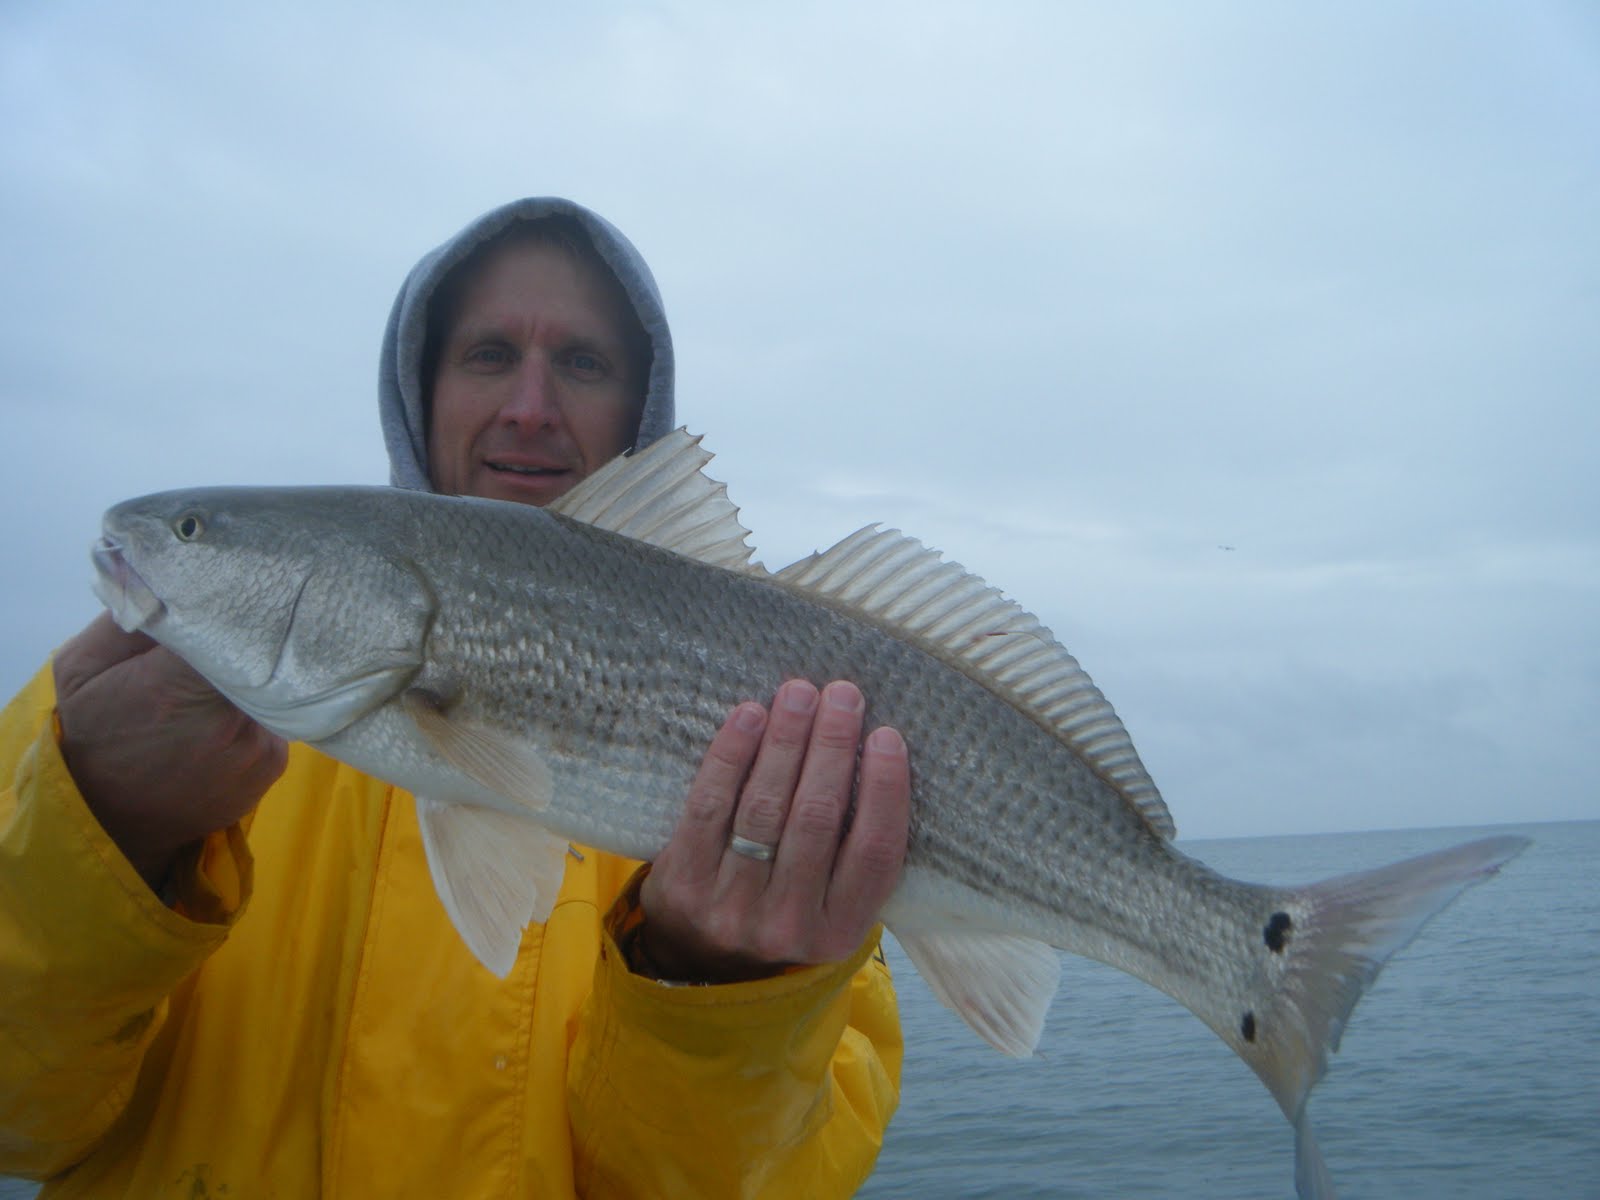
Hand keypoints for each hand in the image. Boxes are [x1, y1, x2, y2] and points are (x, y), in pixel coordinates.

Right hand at [53, 612, 287, 890]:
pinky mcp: (272, 764)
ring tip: (215, 686)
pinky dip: (255, 712)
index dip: (234, 604)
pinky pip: (275, 718)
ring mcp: (256, 743)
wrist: (109, 818)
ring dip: (253, 678)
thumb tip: (168, 573)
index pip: (232, 623)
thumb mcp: (84, 666)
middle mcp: (229, 716)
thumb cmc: (93, 734)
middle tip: (230, 630)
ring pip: (272, 684)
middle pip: (261, 651)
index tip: (229, 593)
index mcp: (178, 684)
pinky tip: (221, 722)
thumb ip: (128, 615)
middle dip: (248, 638)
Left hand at [638, 679, 909, 982]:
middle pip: (815, 819)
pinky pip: (710, 805)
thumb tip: (877, 753)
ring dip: (785, 741)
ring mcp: (731, 906)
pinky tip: (750, 715)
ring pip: (763, 808)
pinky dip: (731, 755)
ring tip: (799, 693)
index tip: (887, 736)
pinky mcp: (684, 882)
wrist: (697, 959)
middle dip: (832, 748)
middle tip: (843, 694)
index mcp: (839, 932)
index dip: (883, 790)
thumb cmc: (783, 911)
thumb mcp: (832, 906)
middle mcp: (787, 924)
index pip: (873, 854)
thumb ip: (854, 852)